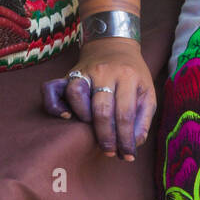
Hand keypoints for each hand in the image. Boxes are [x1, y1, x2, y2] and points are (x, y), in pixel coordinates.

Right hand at [41, 37, 156, 160]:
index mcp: (128, 76)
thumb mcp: (147, 91)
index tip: (127, 155)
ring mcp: (84, 71)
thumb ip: (144, 118)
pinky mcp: (68, 74)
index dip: (125, 138)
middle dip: (105, 136)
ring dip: (82, 116)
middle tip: (109, 151)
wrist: (115, 44)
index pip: (125, 114)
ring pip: (76, 94)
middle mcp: (105, 72)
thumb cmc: (132, 74)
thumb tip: (134, 145)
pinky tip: (65, 116)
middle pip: (102, 108)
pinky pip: (52, 88)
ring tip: (89, 130)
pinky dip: (54, 104)